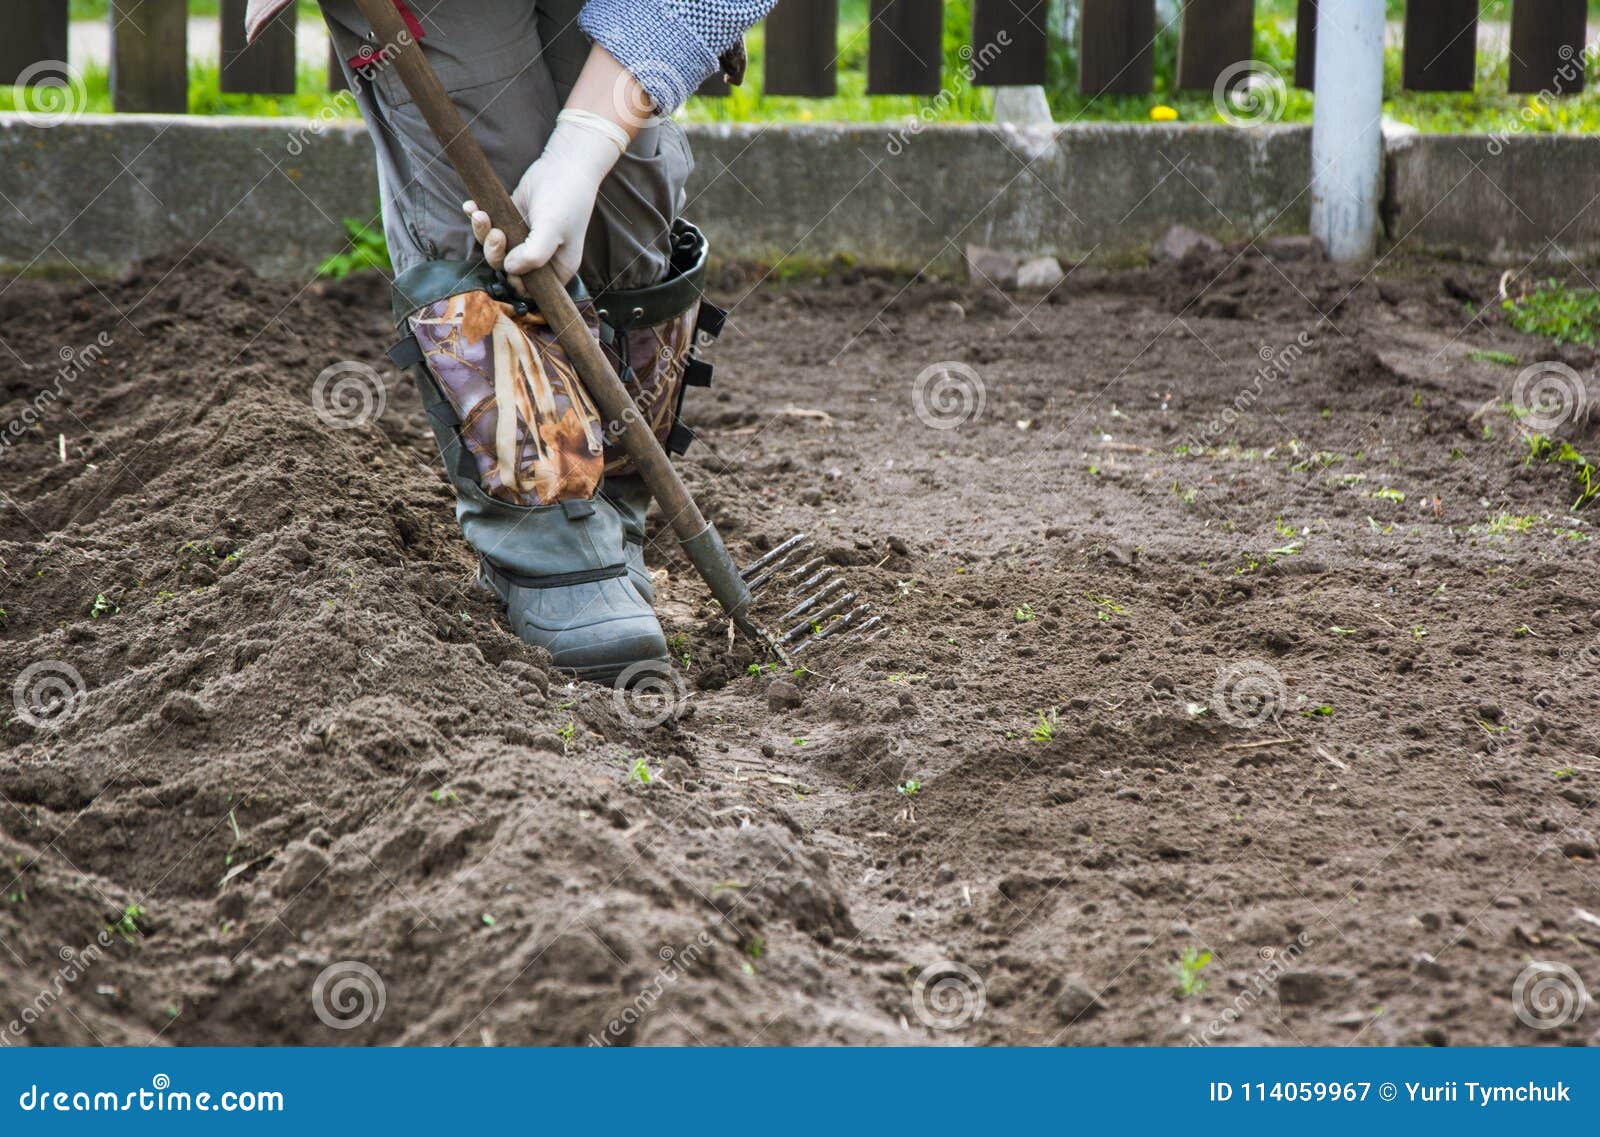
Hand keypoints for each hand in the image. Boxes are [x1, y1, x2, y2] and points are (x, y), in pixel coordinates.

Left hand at [463, 109, 628, 283]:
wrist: (564, 164)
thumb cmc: (566, 199)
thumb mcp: (553, 229)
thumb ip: (534, 255)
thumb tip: (508, 269)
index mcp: (556, 267)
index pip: (532, 290)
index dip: (516, 282)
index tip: (510, 264)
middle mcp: (538, 257)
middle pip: (507, 269)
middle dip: (495, 254)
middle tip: (497, 234)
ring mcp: (522, 239)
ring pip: (494, 248)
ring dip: (483, 234)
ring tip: (481, 215)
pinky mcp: (509, 220)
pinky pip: (488, 227)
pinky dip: (477, 218)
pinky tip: (471, 207)